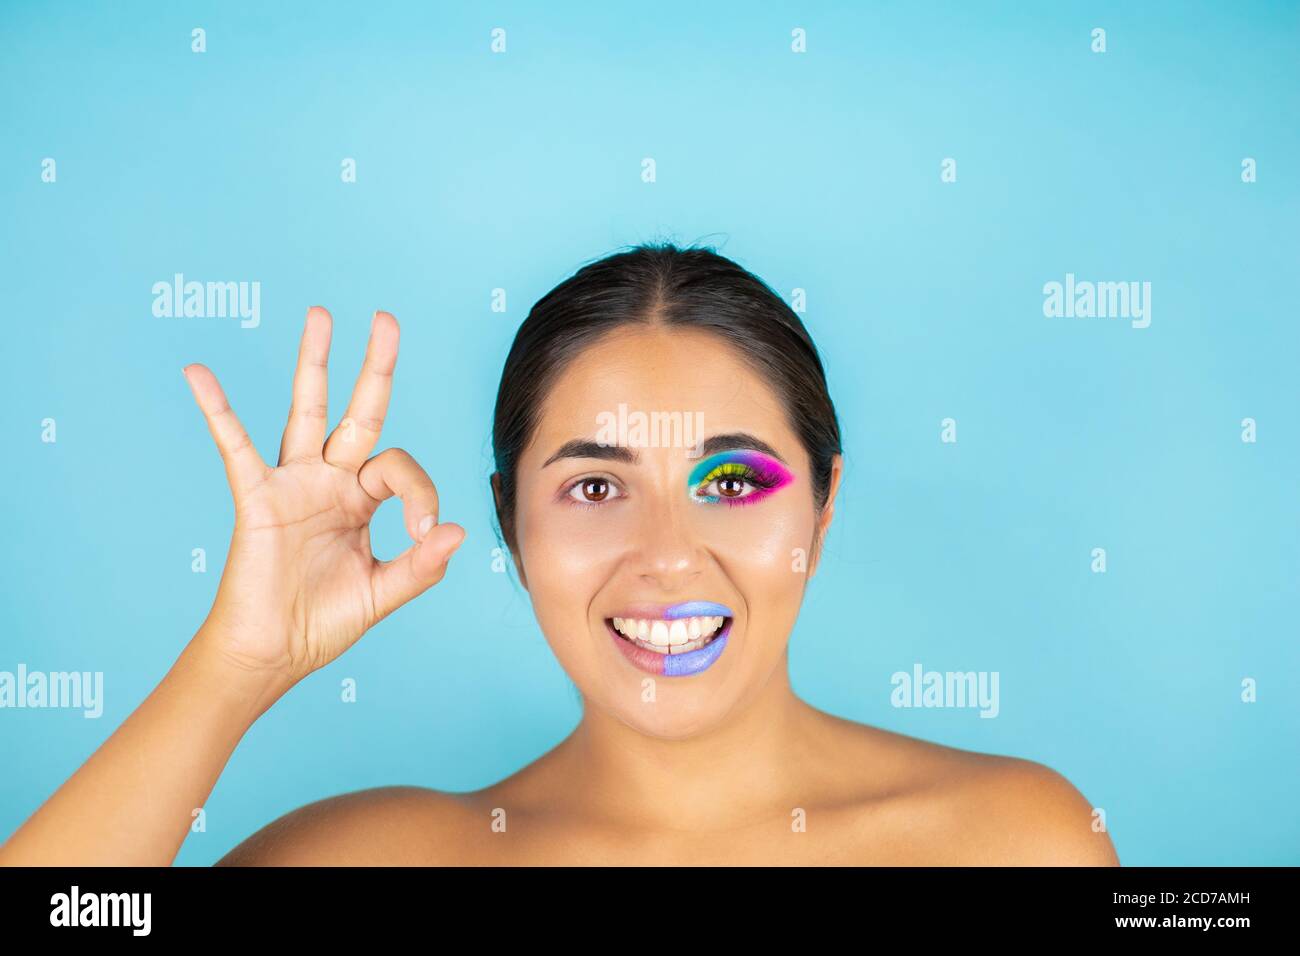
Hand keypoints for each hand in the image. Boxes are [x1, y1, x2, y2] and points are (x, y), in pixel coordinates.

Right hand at [182, 307, 464, 688]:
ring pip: (306, 411)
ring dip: (313, 363)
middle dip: (373, 366)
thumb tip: (458, 531)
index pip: (400, 468)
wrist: (274, 653)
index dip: (421, 494)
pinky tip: (199, 374)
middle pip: (357, 411)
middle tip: (385, 319)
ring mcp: (293, 483)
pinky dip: (217, 410)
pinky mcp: (256, 497)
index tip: (424, 532)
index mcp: (362, 499)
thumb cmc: (324, 622)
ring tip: (321, 315)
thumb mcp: (384, 592)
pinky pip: (235, 446)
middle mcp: (330, 481)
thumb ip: (422, 565)